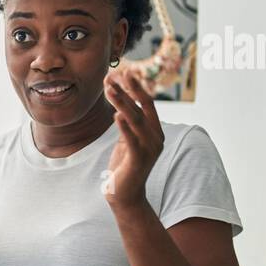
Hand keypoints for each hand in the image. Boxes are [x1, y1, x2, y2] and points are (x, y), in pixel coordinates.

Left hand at [104, 66, 163, 210]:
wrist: (125, 194)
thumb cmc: (124, 166)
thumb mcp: (127, 141)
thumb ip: (129, 126)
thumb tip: (122, 107)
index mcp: (154, 131)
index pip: (147, 103)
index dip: (136, 87)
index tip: (124, 71)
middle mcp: (156, 137)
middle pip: (143, 107)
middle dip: (131, 89)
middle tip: (118, 73)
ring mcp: (149, 149)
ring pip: (136, 120)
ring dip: (122, 103)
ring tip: (110, 89)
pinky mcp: (139, 160)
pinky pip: (131, 140)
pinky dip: (124, 127)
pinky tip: (116, 115)